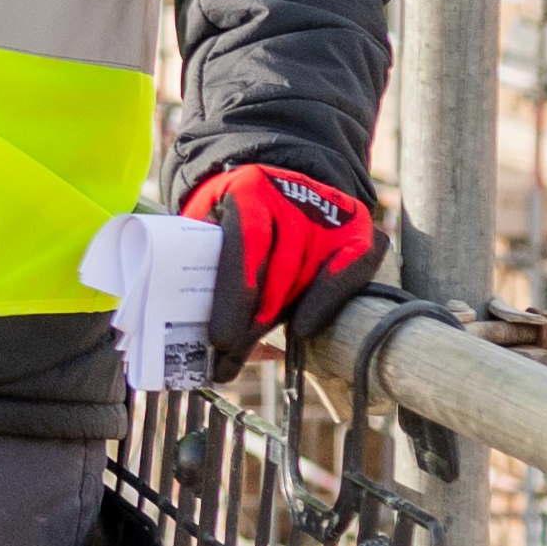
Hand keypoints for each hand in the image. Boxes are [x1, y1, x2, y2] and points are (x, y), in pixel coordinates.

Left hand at [184, 163, 382, 354]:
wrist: (279, 188)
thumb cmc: (232, 215)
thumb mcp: (207, 220)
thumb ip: (199, 255)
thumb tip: (183, 318)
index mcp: (249, 188)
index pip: (246, 242)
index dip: (234, 294)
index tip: (221, 339)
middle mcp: (296, 196)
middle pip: (278, 269)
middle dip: (251, 321)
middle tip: (226, 357)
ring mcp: (334, 213)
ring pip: (308, 278)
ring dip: (277, 320)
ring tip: (243, 352)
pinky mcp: (362, 231)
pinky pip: (350, 273)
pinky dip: (325, 303)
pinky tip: (302, 329)